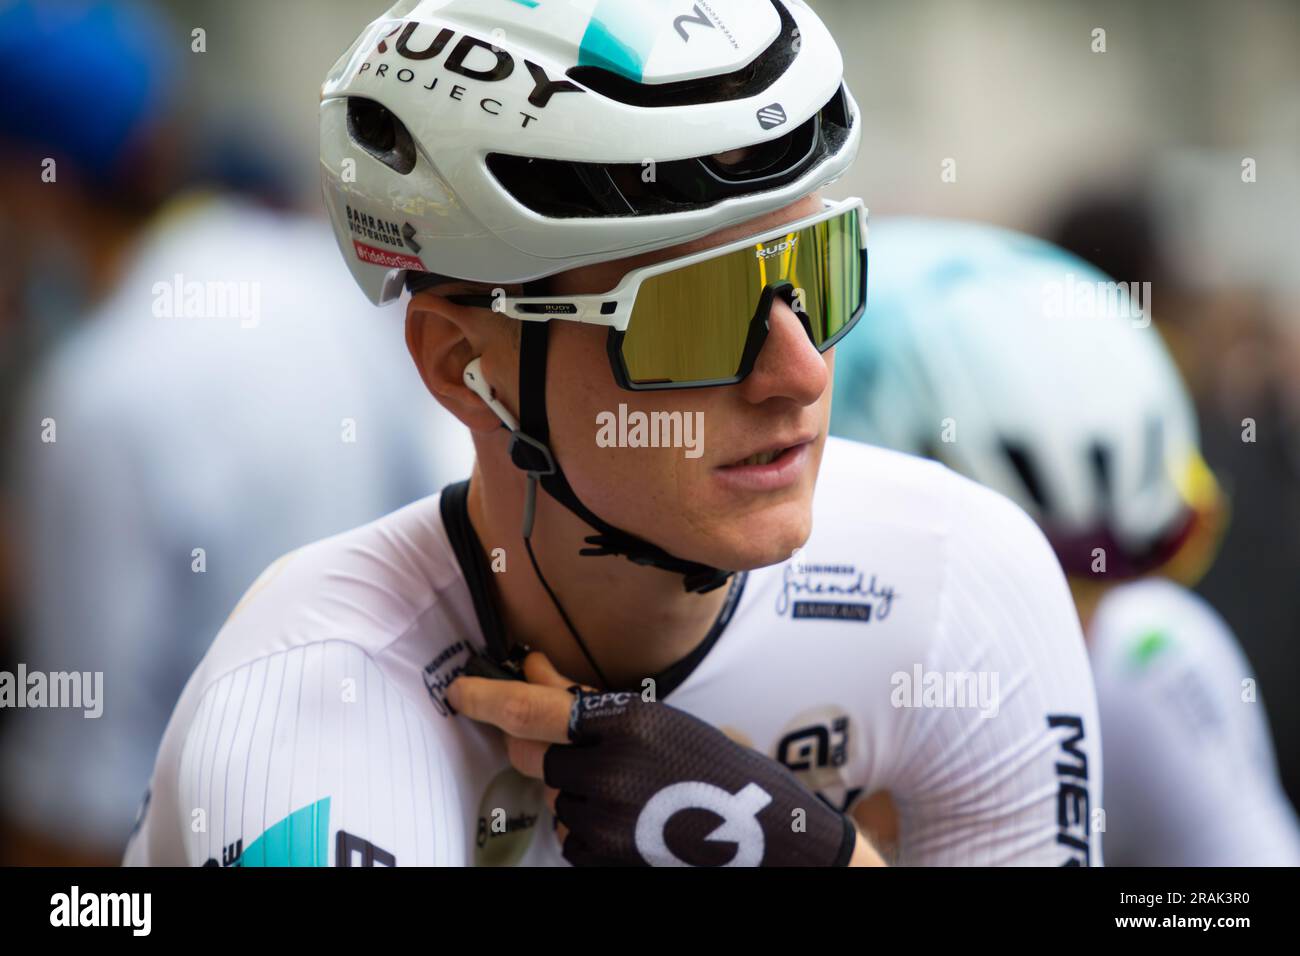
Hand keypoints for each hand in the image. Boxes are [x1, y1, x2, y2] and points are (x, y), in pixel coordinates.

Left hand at [447, 652, 859, 866]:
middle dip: (538, 743)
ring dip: (573, 785)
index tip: (458, 690)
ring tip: (629, 787)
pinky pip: (569, 830)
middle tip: (576, 741)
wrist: (759, 833)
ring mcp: (602, 820)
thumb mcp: (653, 716)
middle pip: (530, 752)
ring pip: (552, 792)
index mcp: (626, 723)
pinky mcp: (601, 857)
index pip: (531, 711)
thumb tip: (531, 668)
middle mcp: (607, 771)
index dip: (487, 698)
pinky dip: (587, 821)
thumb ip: (585, 697)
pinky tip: (630, 816)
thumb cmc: (711, 763)